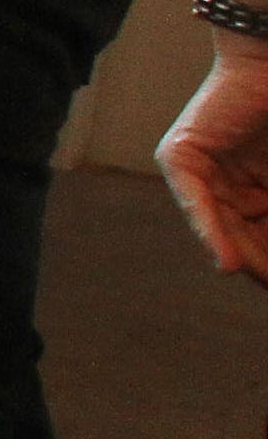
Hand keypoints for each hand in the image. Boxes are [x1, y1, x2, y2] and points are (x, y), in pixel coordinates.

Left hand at [159, 36, 267, 279]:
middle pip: (245, 243)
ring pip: (223, 231)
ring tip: (266, 280)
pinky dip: (211, 232)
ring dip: (252, 261)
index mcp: (256, 196)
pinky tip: (229, 264)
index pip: (264, 244)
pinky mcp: (179, 157)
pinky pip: (195, 202)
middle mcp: (225, 190)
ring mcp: (200, 174)